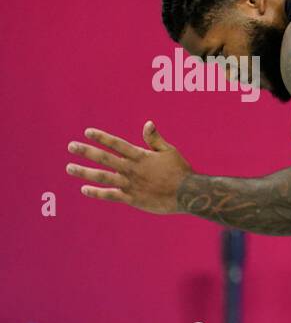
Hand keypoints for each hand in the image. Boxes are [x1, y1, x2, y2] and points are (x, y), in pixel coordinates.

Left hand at [67, 122, 192, 213]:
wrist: (189, 194)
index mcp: (141, 156)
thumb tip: (147, 123)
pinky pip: (111, 195)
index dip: (102, 137)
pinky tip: (84, 189)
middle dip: (86, 152)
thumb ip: (155, 139)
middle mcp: (132, 169)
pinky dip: (97, 193)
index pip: (117, 144)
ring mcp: (131, 184)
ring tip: (69, 168)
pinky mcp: (132, 199)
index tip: (87, 132)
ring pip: (103, 177)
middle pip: (104, 158)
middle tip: (71, 146)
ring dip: (84, 172)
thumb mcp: (169, 151)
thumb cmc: (181, 171)